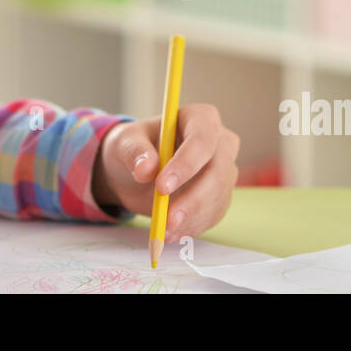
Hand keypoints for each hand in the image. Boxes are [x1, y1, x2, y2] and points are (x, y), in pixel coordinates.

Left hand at [92, 104, 238, 242]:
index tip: (162, 186)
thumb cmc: (136, 148)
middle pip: (218, 172)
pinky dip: (194, 226)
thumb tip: (146, 169)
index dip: (186, 164)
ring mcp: (224, 169)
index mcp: (200, 118)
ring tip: (165, 231)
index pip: (202, 140)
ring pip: (219, 197)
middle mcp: (220, 142)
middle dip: (193, 199)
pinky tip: (173, 233)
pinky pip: (214, 213)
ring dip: (193, 218)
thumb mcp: (126, 143)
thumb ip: (135, 152)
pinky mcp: (221, 195)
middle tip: (167, 220)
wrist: (138, 170)